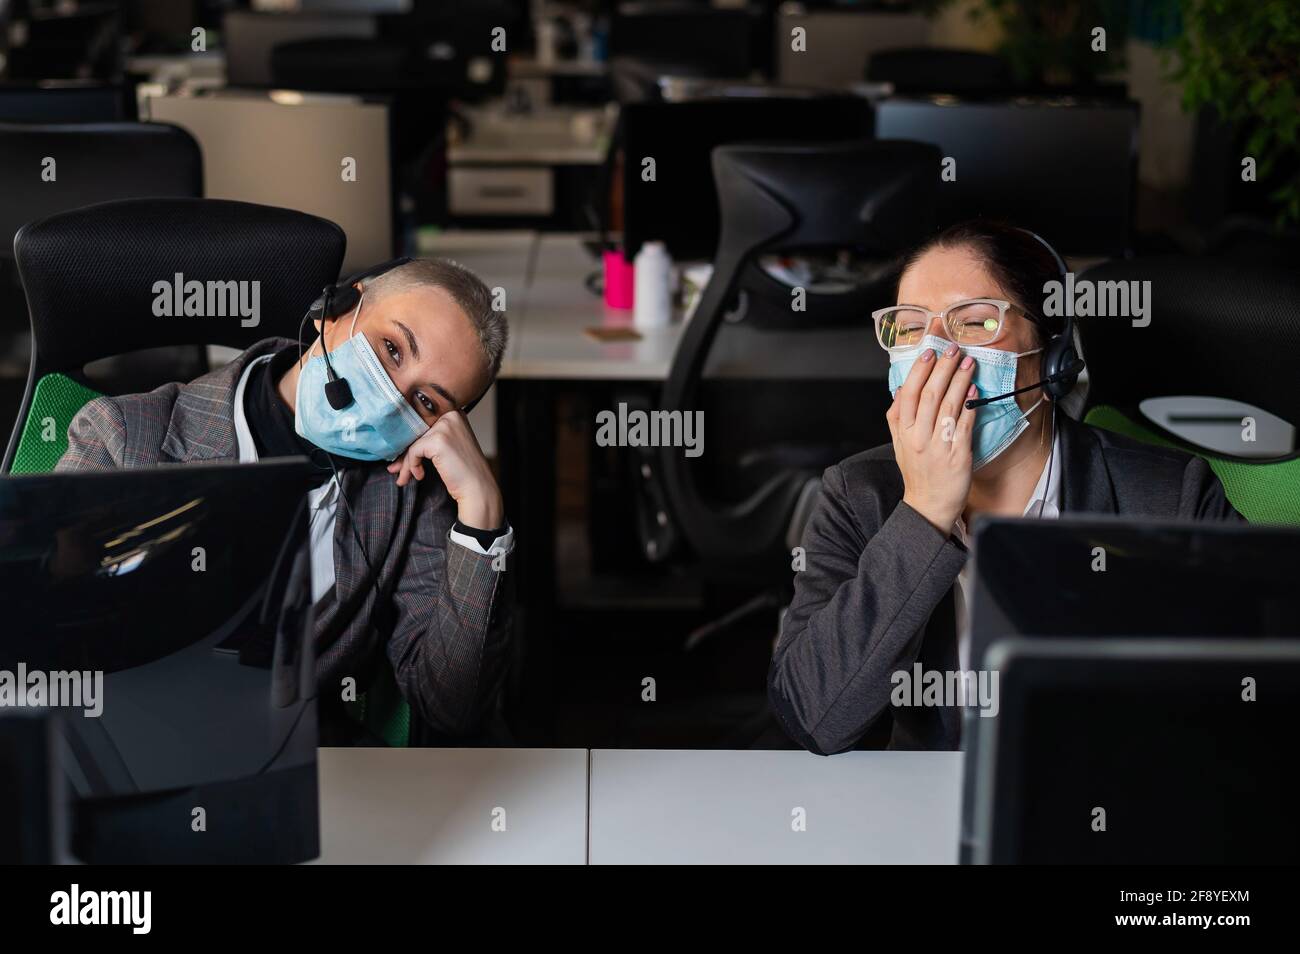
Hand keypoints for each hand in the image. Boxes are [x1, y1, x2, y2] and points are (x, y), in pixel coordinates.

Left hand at [387, 411, 503, 527]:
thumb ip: (429, 440)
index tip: (402, 458)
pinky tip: (420, 476)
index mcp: (454, 413)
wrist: (478, 488)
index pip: (423, 423)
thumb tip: (399, 446)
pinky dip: (412, 465)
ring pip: (413, 442)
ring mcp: (445, 427)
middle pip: (416, 432)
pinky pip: (414, 451)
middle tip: (396, 469)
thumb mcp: (448, 447)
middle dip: (404, 453)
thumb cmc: (465, 471)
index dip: (411, 441)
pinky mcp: (437, 440)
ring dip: (405, 463)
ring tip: (403, 478)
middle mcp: (451, 415)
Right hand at [885, 341, 977, 535]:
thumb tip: (900, 389)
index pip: (908, 394)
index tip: (930, 352)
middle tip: (954, 350)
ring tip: (968, 364)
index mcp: (903, 431)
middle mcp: (918, 436)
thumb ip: (897, 417)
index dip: (919, 371)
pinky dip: (970, 406)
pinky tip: (975, 391)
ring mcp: (938, 445)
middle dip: (943, 368)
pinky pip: (965, 424)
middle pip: (929, 394)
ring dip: (960, 381)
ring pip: (948, 405)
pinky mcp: (958, 454)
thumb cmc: (917, 473)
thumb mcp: (898, 444)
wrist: (928, 506)